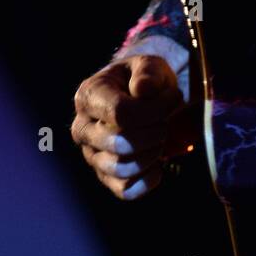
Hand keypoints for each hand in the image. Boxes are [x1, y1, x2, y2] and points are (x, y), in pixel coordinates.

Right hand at [71, 54, 191, 199]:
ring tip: (160, 136)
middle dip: (155, 131)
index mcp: (88, 96)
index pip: (120, 113)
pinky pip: (125, 190)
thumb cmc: (145, 79)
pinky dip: (148, 179)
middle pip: (121, 142)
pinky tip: (158, 163)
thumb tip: (142, 90)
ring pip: (122, 168)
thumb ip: (148, 73)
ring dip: (152, 153)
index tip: (173, 98)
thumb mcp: (150, 65)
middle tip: (166, 120)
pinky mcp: (104, 176)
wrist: (143, 96)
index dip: (154, 110)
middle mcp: (82, 128)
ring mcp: (91, 155)